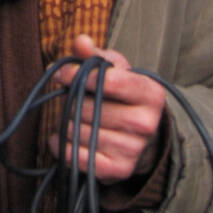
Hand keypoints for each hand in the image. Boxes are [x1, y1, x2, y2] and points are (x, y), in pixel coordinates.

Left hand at [50, 34, 166, 182]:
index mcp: (151, 93)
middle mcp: (147, 124)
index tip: (61, 73)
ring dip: (66, 123)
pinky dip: (61, 145)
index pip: (106, 80)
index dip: (77, 74)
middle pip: (86, 107)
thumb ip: (95, 55)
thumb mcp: (115, 69)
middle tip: (75, 100)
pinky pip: (74, 156)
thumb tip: (81, 42)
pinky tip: (65, 137)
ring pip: (77, 131)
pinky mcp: (118, 171)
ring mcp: (133, 150)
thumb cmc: (122, 96)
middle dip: (72, 101)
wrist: (141, 138)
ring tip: (77, 119)